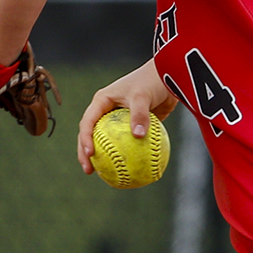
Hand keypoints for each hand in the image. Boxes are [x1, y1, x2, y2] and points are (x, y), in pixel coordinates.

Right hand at [77, 58, 178, 174]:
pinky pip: (127, 144)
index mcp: (102, 102)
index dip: (85, 140)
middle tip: (89, 171)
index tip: (89, 155)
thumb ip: (140, 115)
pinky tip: (131, 171)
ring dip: (105, 159)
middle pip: (91, 136)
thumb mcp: (143, 96)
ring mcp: (118, 120)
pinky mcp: (132, 126)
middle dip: (85, 154)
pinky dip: (127, 156)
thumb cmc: (151, 82)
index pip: (87, 123)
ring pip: (107, 142)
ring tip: (105, 177)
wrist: (168, 75)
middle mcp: (106, 112)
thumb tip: (138, 136)